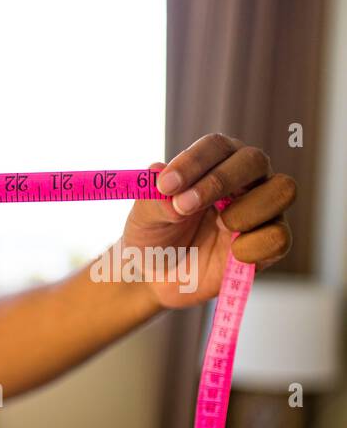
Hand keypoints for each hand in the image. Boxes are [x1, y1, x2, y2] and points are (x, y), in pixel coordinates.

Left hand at [120, 134, 294, 309]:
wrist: (159, 280)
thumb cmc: (155, 238)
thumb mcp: (143, 219)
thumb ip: (153, 199)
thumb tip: (159, 173)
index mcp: (215, 163)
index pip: (216, 147)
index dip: (193, 162)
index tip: (166, 185)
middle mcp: (246, 180)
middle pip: (254, 160)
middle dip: (219, 180)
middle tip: (184, 205)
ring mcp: (262, 210)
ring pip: (282, 189)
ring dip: (245, 209)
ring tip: (218, 225)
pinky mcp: (269, 243)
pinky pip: (279, 236)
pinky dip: (254, 245)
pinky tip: (231, 254)